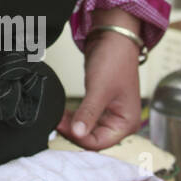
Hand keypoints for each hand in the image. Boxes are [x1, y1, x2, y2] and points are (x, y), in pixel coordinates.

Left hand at [57, 30, 142, 149]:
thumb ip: (88, 113)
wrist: (112, 38)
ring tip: (56, 116)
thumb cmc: (114, 61)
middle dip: (73, 131)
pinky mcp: (99, 105)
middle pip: (93, 138)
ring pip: (87, 129)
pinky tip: (61, 113)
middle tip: (54, 121)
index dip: (78, 137)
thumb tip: (77, 133)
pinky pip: (84, 118)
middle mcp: (120, 122)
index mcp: (127, 123)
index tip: (59, 126)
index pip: (99, 143)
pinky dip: (73, 117)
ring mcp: (110, 114)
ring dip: (71, 125)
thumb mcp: (99, 89)